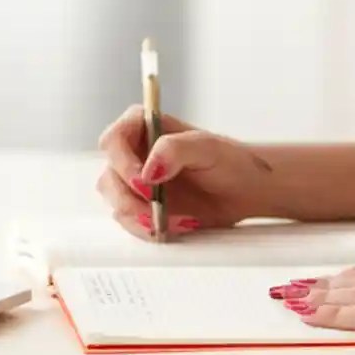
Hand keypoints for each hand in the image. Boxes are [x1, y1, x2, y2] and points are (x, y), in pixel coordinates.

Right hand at [96, 105, 275, 239]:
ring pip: (116, 202)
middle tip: (156, 210)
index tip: (144, 183)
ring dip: (141, 217)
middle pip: (109, 176)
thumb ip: (176, 149)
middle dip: (130, 199)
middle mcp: (133, 152)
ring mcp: (135, 182)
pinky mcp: (141, 206)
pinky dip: (149, 228)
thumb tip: (149, 168)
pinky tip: (175, 225)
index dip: (122, 163)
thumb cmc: (229, 162)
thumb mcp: (208, 148)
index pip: (114, 140)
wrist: (244, 191)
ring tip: (175, 221)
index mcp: (143, 126)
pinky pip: (130, 222)